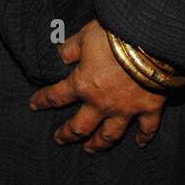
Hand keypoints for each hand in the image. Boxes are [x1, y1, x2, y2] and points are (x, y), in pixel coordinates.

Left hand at [28, 18, 165, 153]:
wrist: (150, 42)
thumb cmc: (114, 35)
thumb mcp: (84, 36)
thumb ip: (69, 49)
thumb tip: (58, 56)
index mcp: (82, 84)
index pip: (56, 96)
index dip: (43, 100)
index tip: (34, 105)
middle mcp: (101, 103)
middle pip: (80, 126)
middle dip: (67, 134)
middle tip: (59, 140)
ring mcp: (125, 109)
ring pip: (109, 134)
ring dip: (98, 144)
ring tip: (89, 149)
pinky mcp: (149, 108)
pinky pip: (146, 128)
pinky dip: (143, 137)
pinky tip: (139, 144)